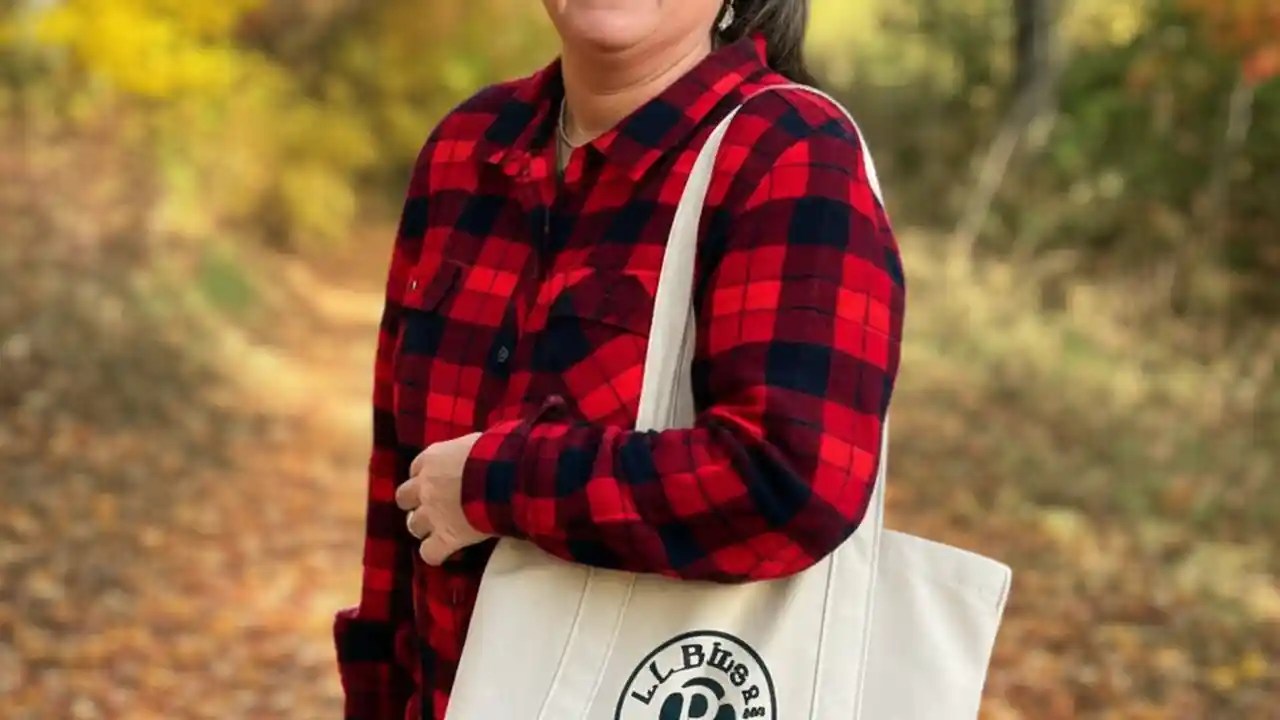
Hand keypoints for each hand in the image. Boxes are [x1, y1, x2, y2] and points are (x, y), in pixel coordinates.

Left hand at [395, 432, 489, 565]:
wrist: (502, 476)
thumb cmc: (494, 452)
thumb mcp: (474, 442)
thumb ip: (463, 450)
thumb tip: (472, 451)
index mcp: (432, 459)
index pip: (416, 469)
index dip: (426, 477)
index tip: (440, 481)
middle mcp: (425, 486)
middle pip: (404, 498)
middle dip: (416, 502)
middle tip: (434, 506)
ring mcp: (432, 514)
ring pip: (414, 526)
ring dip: (424, 527)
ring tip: (441, 529)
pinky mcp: (446, 537)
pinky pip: (429, 553)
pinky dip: (435, 553)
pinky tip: (445, 552)